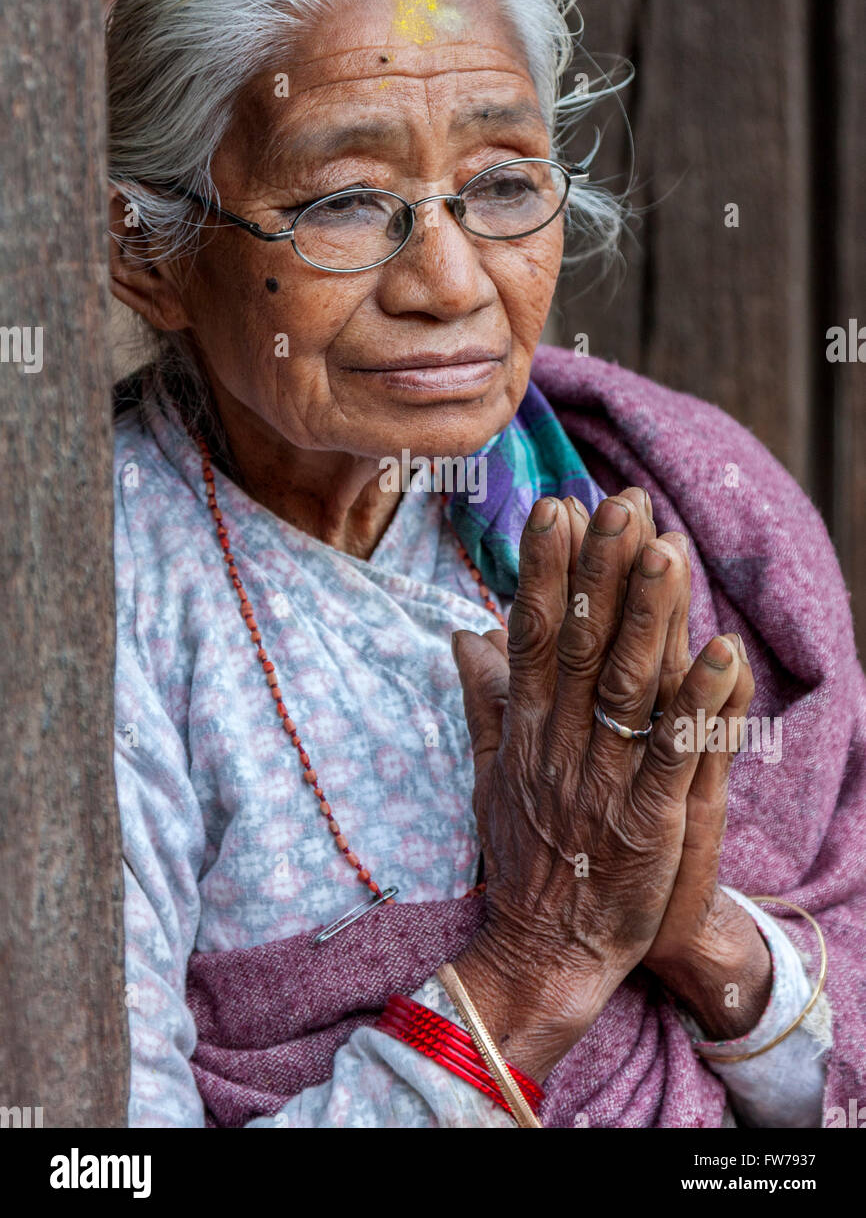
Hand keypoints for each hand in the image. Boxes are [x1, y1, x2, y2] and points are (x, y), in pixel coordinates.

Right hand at [450, 490, 747, 1080]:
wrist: (543, 952)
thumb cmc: (523, 856)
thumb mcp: (491, 772)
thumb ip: (483, 698)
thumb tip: (463, 634)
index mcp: (525, 729)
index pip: (530, 634)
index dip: (543, 569)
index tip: (556, 507)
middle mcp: (559, 746)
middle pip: (580, 645)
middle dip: (600, 572)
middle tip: (621, 504)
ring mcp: (603, 783)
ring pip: (625, 688)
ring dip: (648, 618)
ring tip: (668, 551)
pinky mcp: (647, 824)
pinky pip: (675, 757)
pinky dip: (699, 706)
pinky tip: (723, 653)